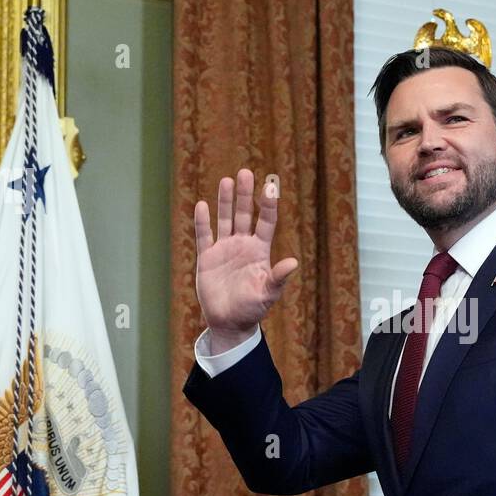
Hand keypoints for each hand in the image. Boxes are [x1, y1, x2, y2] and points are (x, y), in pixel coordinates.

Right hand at [194, 168, 298, 352]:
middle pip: (244, 214)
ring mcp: (224, 249)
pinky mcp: (207, 258)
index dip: (268, 205)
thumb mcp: (268, 293)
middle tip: (245, 173)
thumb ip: (278, 277)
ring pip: (225, 219)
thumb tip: (294, 263)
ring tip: (227, 181)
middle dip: (245, 195)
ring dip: (225, 201)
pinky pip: (204, 236)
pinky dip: (203, 222)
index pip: (266, 222)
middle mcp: (242, 245)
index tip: (270, 187)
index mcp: (260, 251)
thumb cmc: (252, 308)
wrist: (229, 322)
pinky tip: (202, 205)